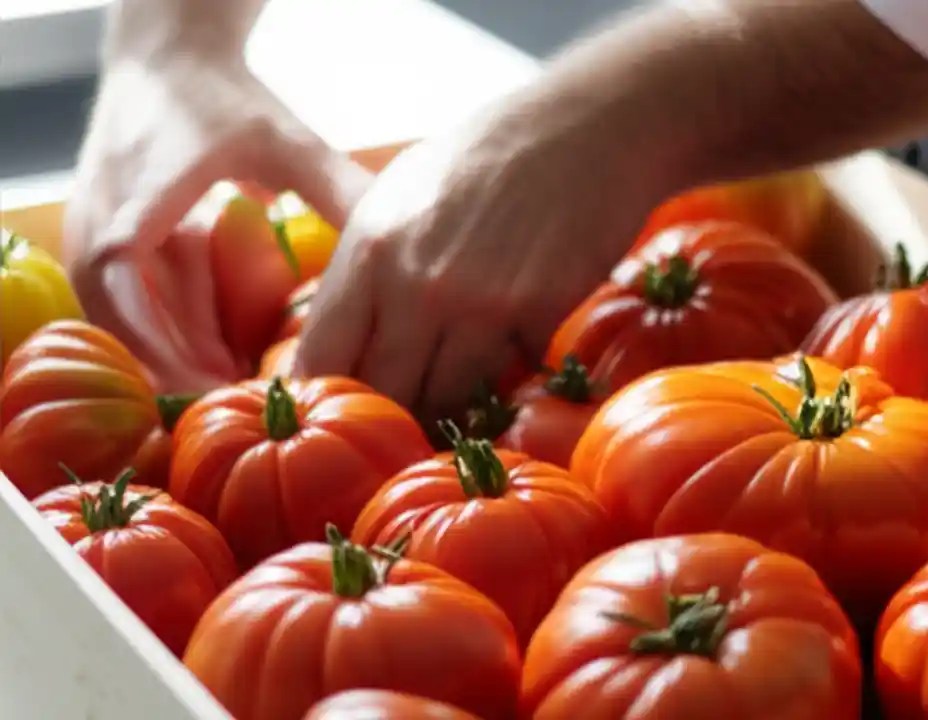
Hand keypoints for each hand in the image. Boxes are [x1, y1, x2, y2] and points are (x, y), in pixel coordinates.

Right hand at [64, 50, 370, 392]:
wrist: (167, 57)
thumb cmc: (226, 99)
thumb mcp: (286, 142)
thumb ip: (337, 189)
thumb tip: (399, 244)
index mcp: (144, 186)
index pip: (116, 265)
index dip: (154, 329)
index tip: (208, 374)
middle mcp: (105, 210)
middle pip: (114, 310)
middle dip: (170, 361)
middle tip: (235, 400)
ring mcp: (94, 226)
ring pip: (119, 314)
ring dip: (172, 352)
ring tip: (235, 387)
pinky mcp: (101, 240)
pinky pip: (126, 304)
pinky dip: (168, 334)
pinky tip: (218, 361)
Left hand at [295, 108, 667, 415]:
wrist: (584, 131)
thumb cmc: (487, 157)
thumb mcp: (400, 195)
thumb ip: (366, 265)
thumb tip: (338, 338)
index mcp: (368, 249)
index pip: (324, 358)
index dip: (329, 392)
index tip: (344, 404)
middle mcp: (416, 284)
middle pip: (385, 392)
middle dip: (395, 407)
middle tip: (407, 409)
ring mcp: (480, 305)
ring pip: (448, 398)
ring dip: (454, 399)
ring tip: (463, 383)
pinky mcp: (537, 317)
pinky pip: (512, 374)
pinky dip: (511, 369)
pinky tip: (517, 340)